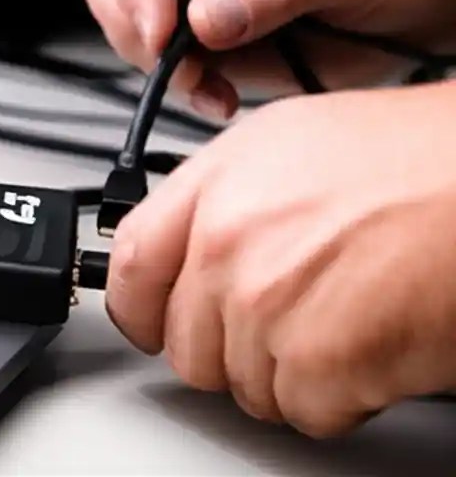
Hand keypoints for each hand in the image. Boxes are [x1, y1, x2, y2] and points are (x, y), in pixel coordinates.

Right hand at [71, 0, 455, 119]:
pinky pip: (153, 56)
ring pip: (118, 15)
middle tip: (177, 61)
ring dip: (153, 61)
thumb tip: (203, 18)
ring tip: (208, 81)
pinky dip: (176, 84)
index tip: (163, 34)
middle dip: (133, 23)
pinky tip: (217, 92)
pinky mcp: (195, 26)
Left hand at [106, 83, 455, 436]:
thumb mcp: (304, 144)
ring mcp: (264, 298)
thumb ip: (234, 198)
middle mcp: (229, 234)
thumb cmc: (433, 160)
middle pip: (184, 341)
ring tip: (351, 322)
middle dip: (232, 349)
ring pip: (239, 384)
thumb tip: (196, 251)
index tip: (153, 322)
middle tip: (292, 328)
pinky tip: (376, 346)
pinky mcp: (314, 359)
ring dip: (292, 375)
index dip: (141, 305)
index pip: (131, 261)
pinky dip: (342, 398)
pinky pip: (300, 411)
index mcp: (222, 177)